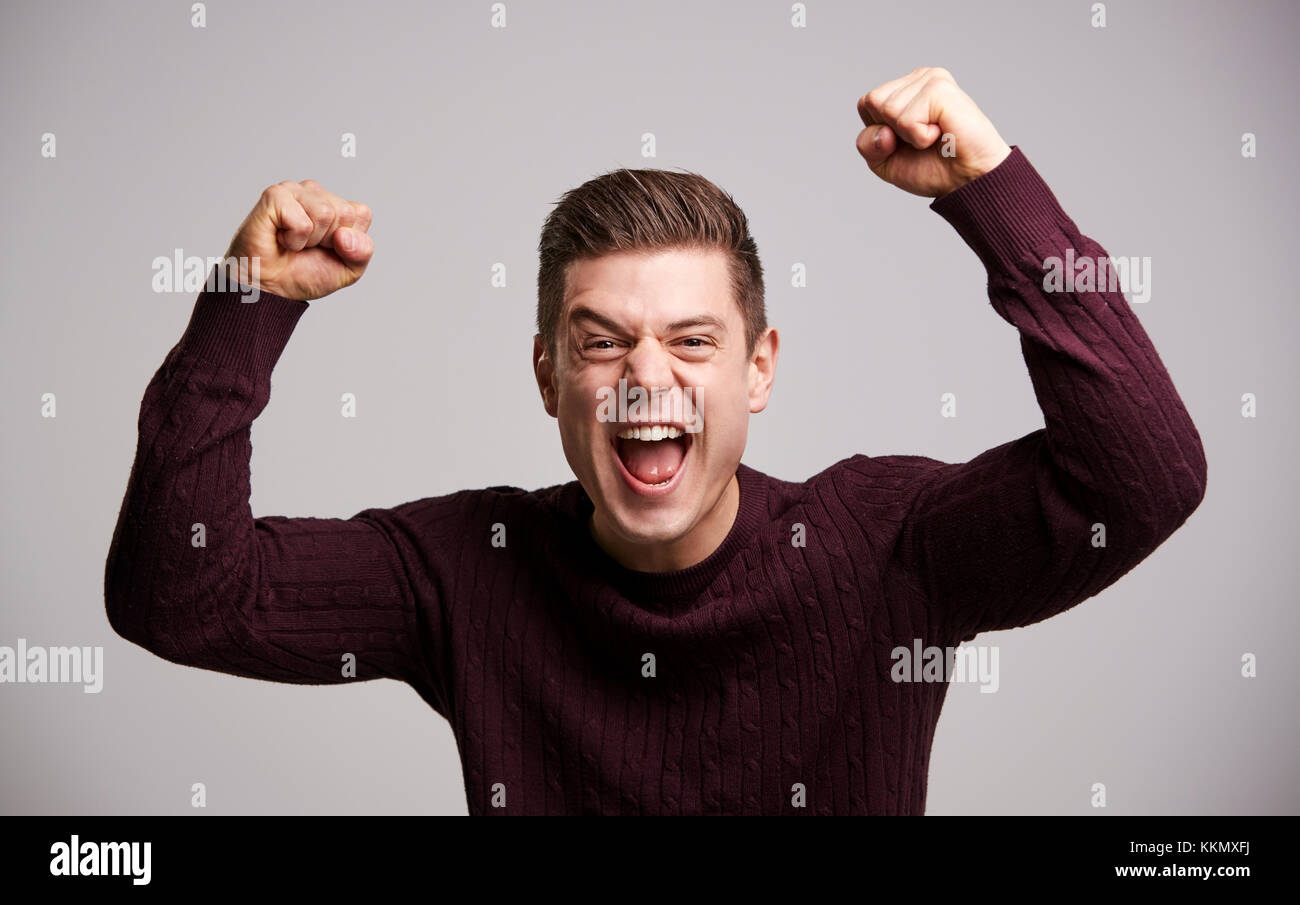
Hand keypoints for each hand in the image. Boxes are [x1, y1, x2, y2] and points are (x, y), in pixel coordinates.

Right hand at [223, 180, 373, 300]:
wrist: (271, 288)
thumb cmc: (304, 274)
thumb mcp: (348, 269)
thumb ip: (362, 251)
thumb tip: (345, 234)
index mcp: (335, 204)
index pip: (361, 213)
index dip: (349, 241)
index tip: (328, 249)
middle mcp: (315, 193)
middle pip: (345, 213)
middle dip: (329, 240)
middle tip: (307, 247)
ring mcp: (295, 191)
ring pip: (326, 214)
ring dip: (310, 240)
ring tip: (294, 243)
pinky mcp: (275, 196)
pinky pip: (303, 222)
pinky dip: (294, 240)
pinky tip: (281, 238)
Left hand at [855, 67, 1011, 197]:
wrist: (967, 181)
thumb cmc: (933, 168)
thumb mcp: (885, 163)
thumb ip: (867, 145)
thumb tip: (881, 130)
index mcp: (905, 89)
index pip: (865, 103)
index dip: (878, 132)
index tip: (907, 141)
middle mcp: (918, 78)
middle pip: (872, 102)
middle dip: (891, 133)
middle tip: (923, 139)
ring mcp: (930, 79)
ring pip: (887, 109)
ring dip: (909, 136)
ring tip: (935, 135)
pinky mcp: (940, 87)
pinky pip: (906, 119)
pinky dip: (920, 137)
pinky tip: (942, 132)